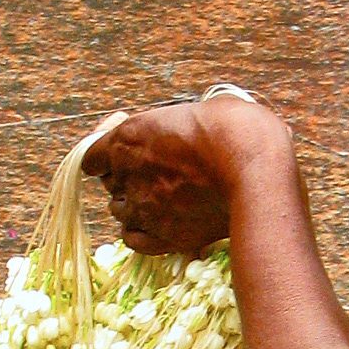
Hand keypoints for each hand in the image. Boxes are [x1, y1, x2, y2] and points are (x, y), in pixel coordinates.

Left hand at [84, 93, 290, 254]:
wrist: (257, 174)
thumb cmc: (236, 132)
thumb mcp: (203, 108)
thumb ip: (179, 124)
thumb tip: (186, 128)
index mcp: (129, 138)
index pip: (91, 155)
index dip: (107, 155)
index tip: (124, 154)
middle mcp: (128, 175)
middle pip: (110, 184)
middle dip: (126, 179)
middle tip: (155, 174)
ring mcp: (144, 209)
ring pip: (120, 213)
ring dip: (135, 206)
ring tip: (162, 200)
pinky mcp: (163, 237)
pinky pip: (134, 240)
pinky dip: (141, 233)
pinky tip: (157, 225)